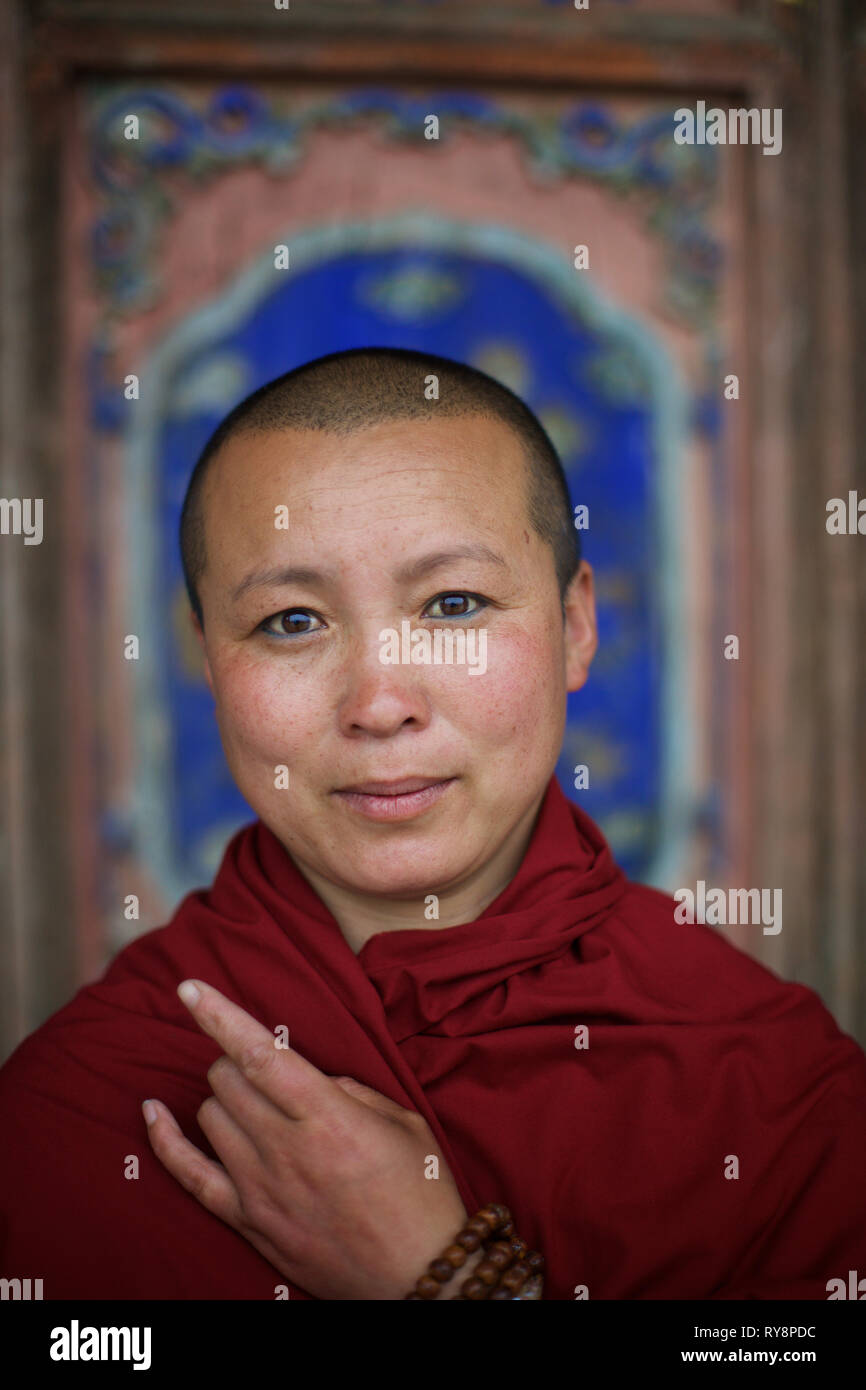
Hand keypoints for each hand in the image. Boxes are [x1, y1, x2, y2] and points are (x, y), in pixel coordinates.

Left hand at [142, 978, 471, 1298]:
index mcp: (328, 1116)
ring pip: (209, 1115)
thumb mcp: (403, 1124)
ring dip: (224, 1096)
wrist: (419, 1279)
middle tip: (268, 1071)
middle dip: (238, 1061)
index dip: (219, 1015)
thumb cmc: (421, 1196)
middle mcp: (286, 1148)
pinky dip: (164, 1141)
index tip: (189, 986)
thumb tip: (310, 1076)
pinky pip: (190, 1175)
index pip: (259, 1053)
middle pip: (226, 1079)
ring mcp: (261, 1187)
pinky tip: (152, 1113)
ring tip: (256, 1104)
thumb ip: (351, 1090)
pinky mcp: (249, 1221)